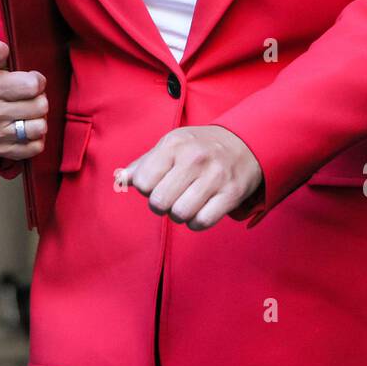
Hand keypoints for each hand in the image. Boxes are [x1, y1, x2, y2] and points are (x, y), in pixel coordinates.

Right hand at [0, 40, 47, 160]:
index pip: (34, 85)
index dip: (37, 81)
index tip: (30, 81)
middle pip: (41, 106)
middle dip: (40, 100)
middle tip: (28, 99)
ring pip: (40, 128)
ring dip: (39, 120)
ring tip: (29, 113)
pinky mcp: (2, 150)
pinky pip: (36, 147)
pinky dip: (36, 139)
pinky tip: (26, 128)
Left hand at [120, 126, 262, 230]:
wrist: (245, 142)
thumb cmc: (199, 147)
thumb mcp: (171, 145)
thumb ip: (144, 163)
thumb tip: (120, 179)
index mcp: (174, 145)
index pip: (143, 182)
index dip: (146, 188)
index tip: (157, 183)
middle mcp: (195, 159)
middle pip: (159, 202)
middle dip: (160, 205)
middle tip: (170, 197)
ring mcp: (215, 176)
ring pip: (180, 214)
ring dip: (178, 215)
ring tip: (184, 203)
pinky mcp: (232, 194)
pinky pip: (202, 222)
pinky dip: (196, 223)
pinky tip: (199, 210)